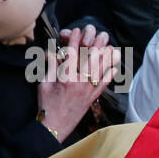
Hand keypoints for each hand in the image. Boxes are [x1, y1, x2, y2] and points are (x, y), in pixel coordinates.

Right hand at [39, 25, 116, 141]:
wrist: (55, 126)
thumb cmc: (46, 105)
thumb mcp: (43, 83)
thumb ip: (50, 66)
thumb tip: (50, 51)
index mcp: (65, 78)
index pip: (72, 54)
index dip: (75, 40)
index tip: (78, 30)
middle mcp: (79, 82)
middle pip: (90, 59)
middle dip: (96, 44)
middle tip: (100, 33)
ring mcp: (88, 91)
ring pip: (101, 70)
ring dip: (107, 57)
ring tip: (112, 46)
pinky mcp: (93, 98)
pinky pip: (104, 85)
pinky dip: (110, 75)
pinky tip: (115, 67)